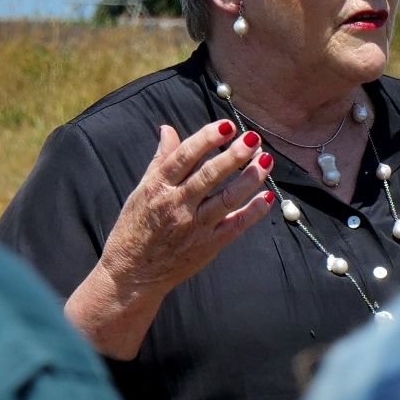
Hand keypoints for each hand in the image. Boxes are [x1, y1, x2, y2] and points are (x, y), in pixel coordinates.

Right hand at [65, 120, 277, 357]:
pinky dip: (253, 212)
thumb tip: (167, 129)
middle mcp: (176, 205)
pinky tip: (267, 196)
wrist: (131, 274)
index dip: (207, 138)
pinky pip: (234, 226)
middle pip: (209, 176)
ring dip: (249, 179)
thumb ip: (160, 160)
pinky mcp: (207, 246)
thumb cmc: (135, 227)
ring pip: (226, 199)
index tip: (227, 125)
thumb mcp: (142, 190)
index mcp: (158, 187)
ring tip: (266, 161)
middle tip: (253, 138)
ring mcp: (193, 227)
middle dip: (234, 155)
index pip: (185, 157)